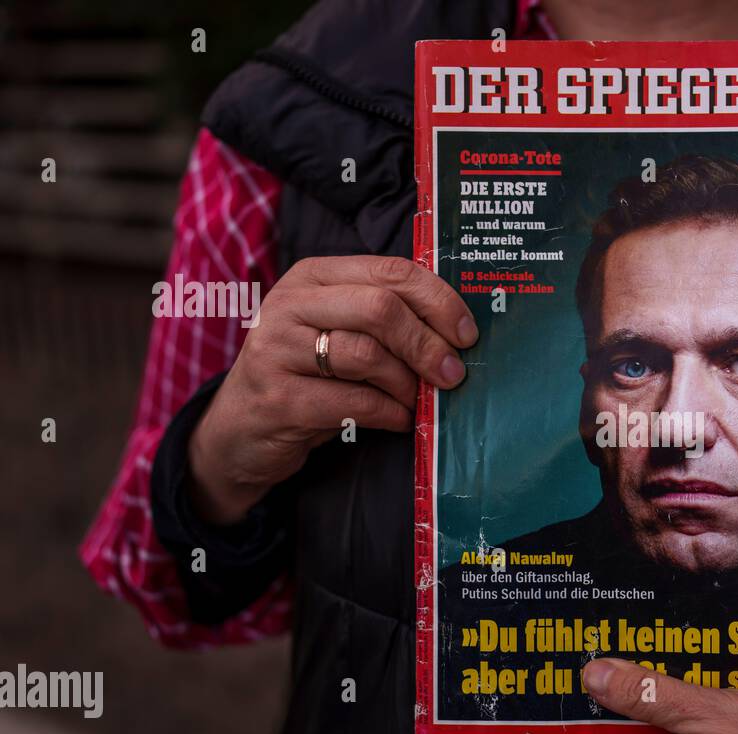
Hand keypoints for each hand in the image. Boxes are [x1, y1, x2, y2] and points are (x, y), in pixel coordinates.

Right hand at [187, 255, 476, 523]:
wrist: (240, 429)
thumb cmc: (306, 376)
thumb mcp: (339, 332)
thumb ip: (385, 320)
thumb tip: (458, 333)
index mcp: (314, 277)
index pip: (391, 272)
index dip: (439, 302)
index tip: (467, 335)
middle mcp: (290, 303)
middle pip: (381, 309)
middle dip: (427, 345)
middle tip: (453, 374)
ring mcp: (277, 350)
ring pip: (367, 355)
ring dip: (408, 384)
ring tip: (418, 401)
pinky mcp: (278, 399)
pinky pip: (353, 402)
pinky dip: (389, 414)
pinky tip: (399, 420)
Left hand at [504, 658, 737, 733]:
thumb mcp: (714, 714)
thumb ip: (646, 693)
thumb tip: (586, 674)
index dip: (518, 730)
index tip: (491, 693)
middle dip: (561, 702)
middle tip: (539, 648)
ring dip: (604, 701)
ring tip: (584, 647)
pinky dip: (641, 709)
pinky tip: (644, 671)